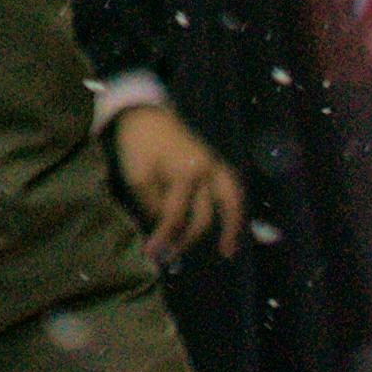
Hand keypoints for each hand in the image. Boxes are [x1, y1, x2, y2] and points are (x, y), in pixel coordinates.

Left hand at [109, 99, 246, 260]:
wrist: (146, 114)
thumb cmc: (139, 144)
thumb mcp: (137, 176)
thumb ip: (153, 205)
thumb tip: (165, 230)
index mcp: (186, 172)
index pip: (176, 216)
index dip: (163, 238)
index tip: (151, 254)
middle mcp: (208, 171)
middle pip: (202, 217)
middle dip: (185, 240)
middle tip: (169, 257)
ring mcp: (215, 165)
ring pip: (232, 201)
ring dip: (231, 227)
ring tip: (227, 251)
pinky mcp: (216, 163)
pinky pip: (232, 188)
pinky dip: (234, 208)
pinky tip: (231, 226)